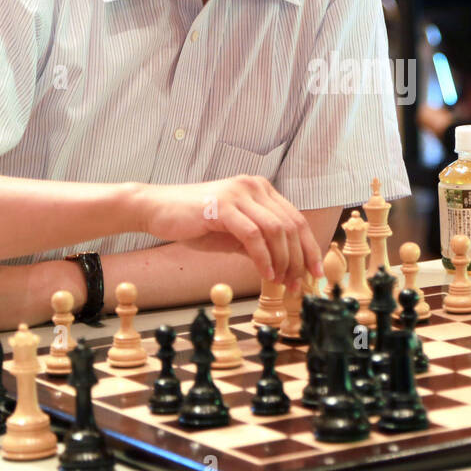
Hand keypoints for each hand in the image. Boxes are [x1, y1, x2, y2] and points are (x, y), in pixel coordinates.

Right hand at [137, 176, 322, 283]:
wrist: (156, 209)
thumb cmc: (194, 222)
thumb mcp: (233, 235)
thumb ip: (258, 245)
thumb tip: (284, 269)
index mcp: (261, 190)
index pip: (296, 219)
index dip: (309, 248)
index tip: (314, 272)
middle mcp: (254, 186)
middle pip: (291, 225)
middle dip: (299, 259)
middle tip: (298, 284)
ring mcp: (239, 193)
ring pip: (276, 230)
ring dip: (284, 261)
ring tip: (282, 283)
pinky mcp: (224, 205)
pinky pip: (253, 235)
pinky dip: (263, 258)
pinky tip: (266, 274)